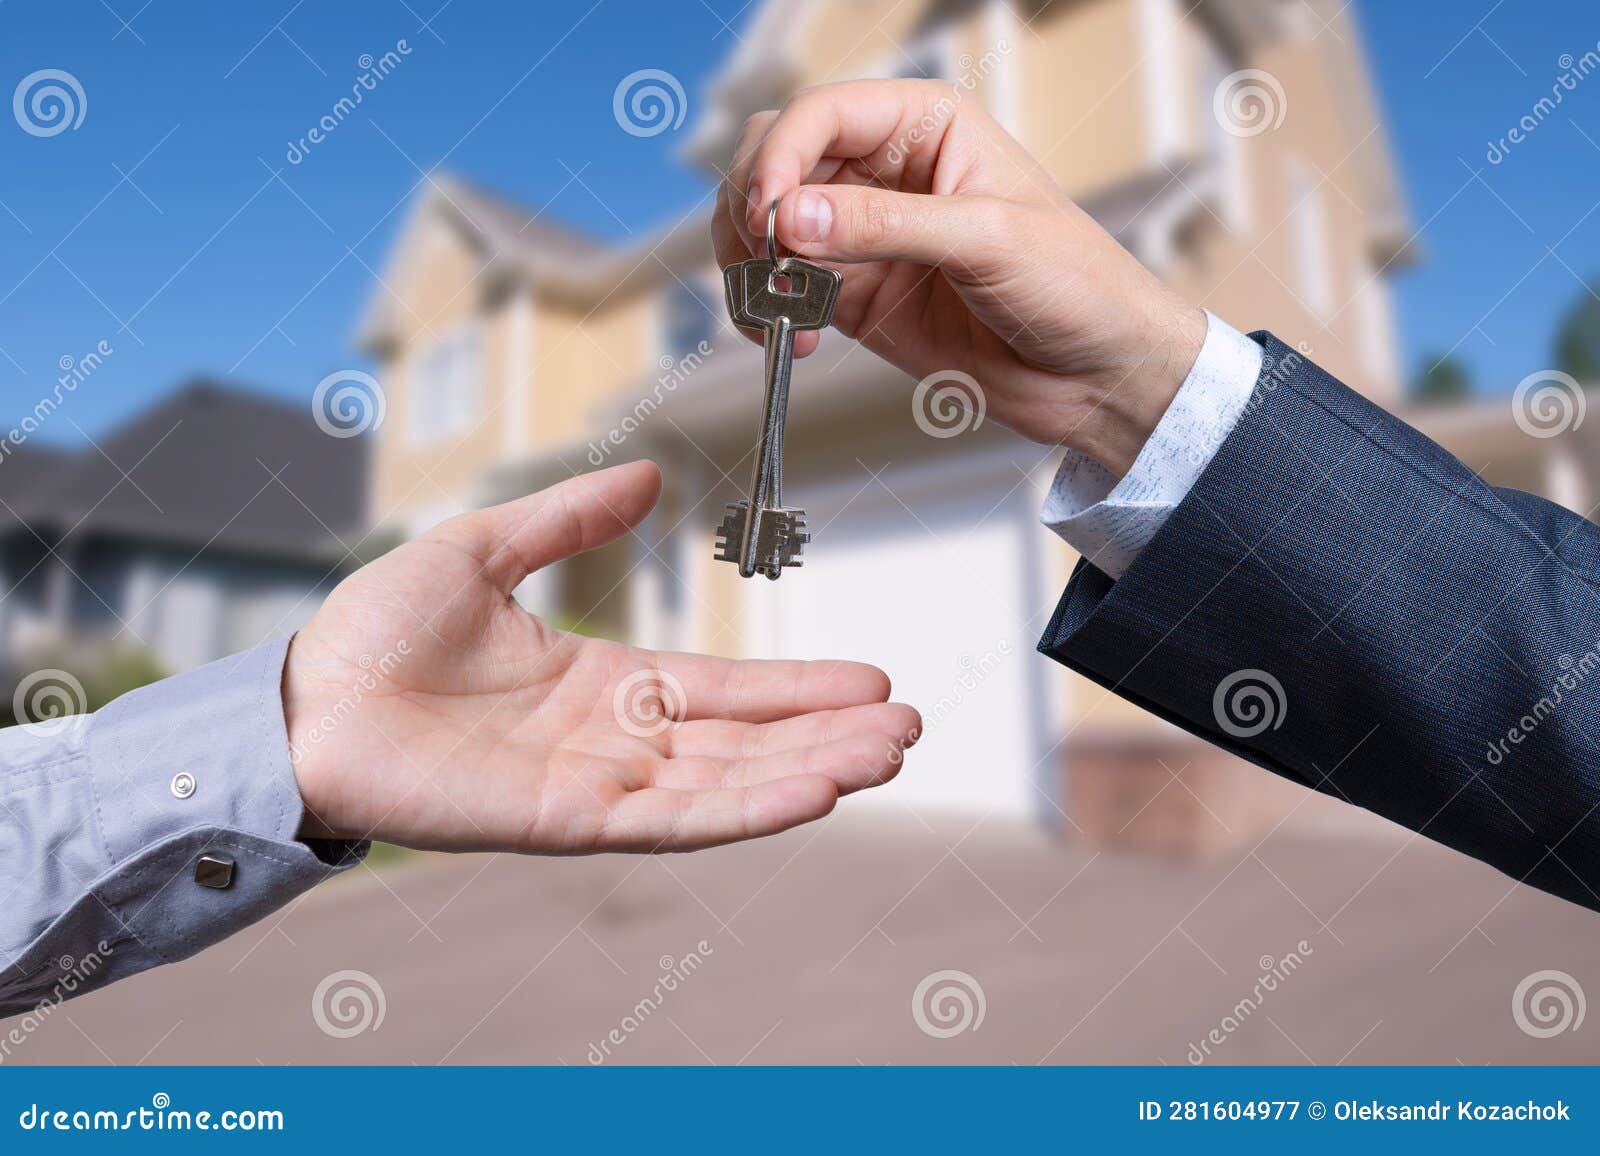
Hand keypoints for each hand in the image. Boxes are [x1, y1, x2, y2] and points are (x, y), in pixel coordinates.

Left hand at [283, 461, 919, 852]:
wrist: (301, 697)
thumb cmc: (376, 630)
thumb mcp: (484, 547)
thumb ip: (569, 518)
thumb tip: (648, 476)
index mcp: (604, 681)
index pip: (726, 690)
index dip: (798, 687)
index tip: (872, 679)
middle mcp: (614, 742)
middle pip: (745, 744)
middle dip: (828, 737)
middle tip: (909, 726)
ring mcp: (596, 787)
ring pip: (726, 786)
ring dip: (809, 772)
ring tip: (888, 755)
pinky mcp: (567, 823)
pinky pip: (673, 820)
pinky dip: (746, 810)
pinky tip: (812, 792)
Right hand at [713, 78, 1208, 475]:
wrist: (1097, 375)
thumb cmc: (1077, 285)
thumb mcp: (988, 241)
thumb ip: (887, 227)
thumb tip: (793, 217)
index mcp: (926, 125)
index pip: (821, 114)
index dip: (781, 157)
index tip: (769, 214)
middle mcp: (885, 171)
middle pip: (775, 158)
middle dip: (753, 205)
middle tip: (766, 261)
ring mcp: (864, 235)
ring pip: (765, 222)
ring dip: (748, 262)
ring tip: (773, 308)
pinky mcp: (854, 295)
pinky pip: (782, 288)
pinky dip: (763, 309)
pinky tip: (789, 336)